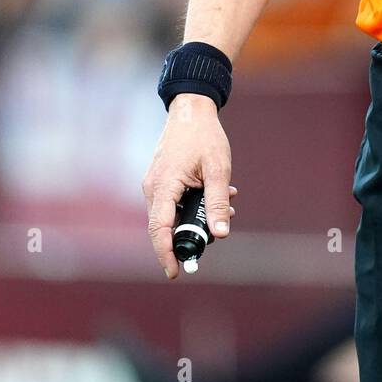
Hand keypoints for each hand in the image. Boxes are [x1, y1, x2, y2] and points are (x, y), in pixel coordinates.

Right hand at [141, 94, 236, 279]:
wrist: (191, 109)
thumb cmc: (204, 136)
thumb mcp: (217, 169)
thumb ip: (218, 202)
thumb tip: (221, 233)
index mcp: (163, 186)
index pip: (160, 230)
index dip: (166, 254)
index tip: (176, 273)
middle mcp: (153, 188)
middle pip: (166, 227)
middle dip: (191, 235)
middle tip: (216, 235)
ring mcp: (155, 184)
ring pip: (172, 215)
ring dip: (197, 217)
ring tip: (228, 208)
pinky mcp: (161, 180)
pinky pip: (174, 202)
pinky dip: (193, 205)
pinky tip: (220, 196)